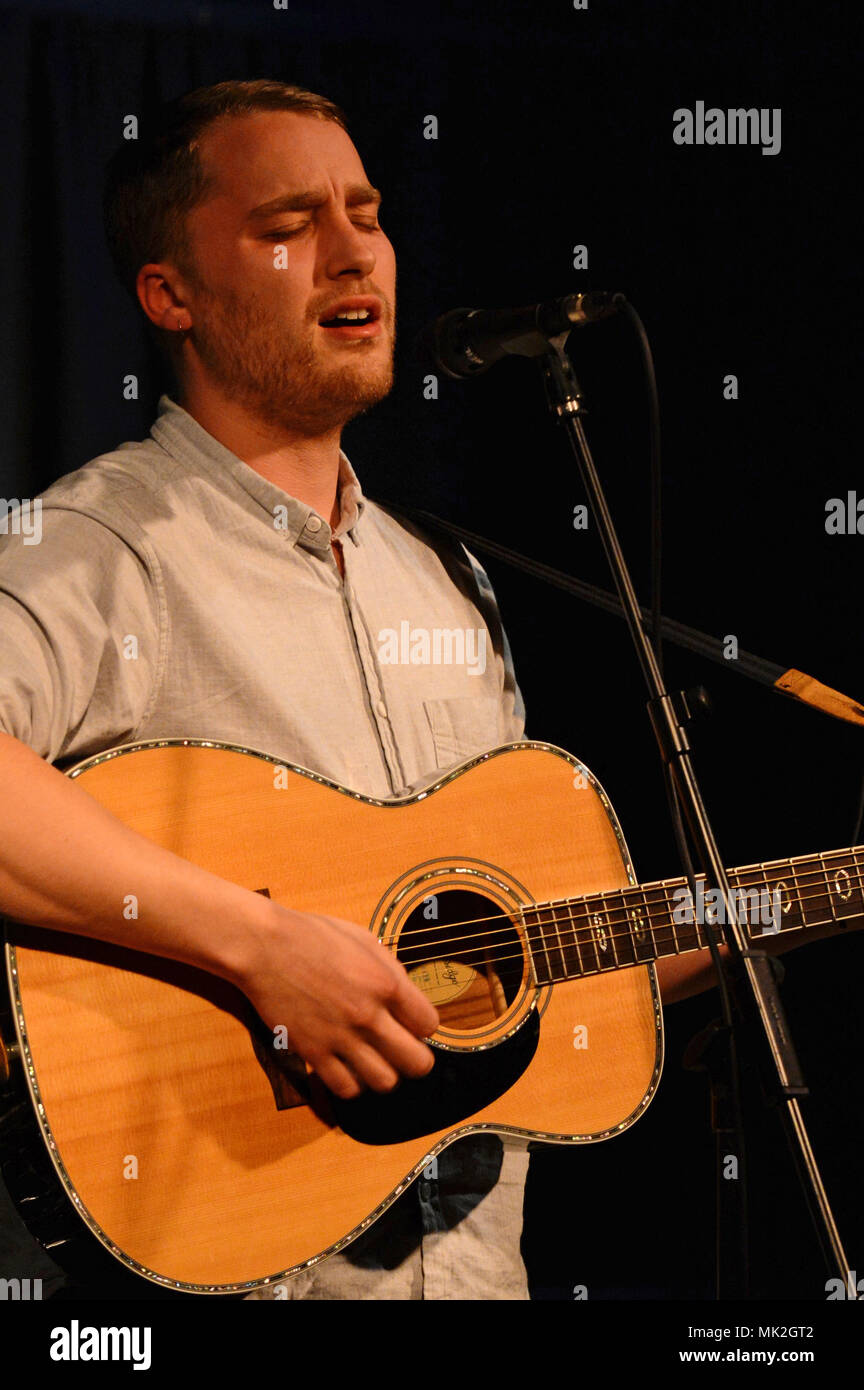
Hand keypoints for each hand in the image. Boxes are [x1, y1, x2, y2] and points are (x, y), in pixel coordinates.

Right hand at [234, 902, 439, 1099]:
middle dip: (416, 1059)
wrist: (264, 946)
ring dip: (384, 1074)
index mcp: (386, 982)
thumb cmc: (312, 936)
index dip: (423, 1027)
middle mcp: (368, 1014)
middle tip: (401, 1051)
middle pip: (417, 1063)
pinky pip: (346, 1088)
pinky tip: (347, 1067)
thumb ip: (391, 970)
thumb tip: (406, 998)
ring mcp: (340, 1036)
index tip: (410, 1024)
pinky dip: (352, 1083)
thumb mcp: (364, 939)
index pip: (429, 1024)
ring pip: (385, 1082)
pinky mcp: (313, 1052)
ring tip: (374, 1061)